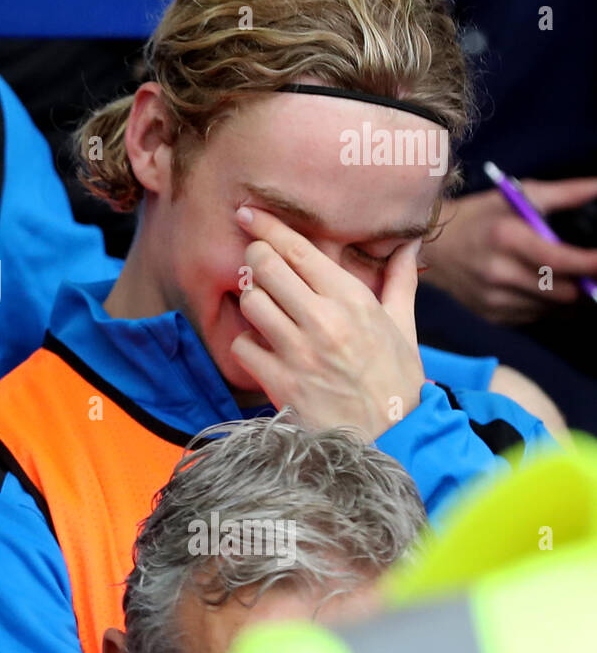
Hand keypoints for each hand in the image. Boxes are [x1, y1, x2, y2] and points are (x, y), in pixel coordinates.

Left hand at [230, 206, 425, 439]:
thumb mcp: (404, 327)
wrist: (393, 440)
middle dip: (254, 259)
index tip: (248, 213)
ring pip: (250, 302)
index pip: (298, 249)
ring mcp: (300, 352)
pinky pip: (242, 347)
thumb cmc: (397, 381)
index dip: (267, 226)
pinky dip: (247, 345)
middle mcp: (324, 321)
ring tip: (265, 309)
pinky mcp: (280, 383)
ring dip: (252, 302)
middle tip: (256, 262)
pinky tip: (263, 348)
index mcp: (353, 300)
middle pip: (265, 267)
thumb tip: (410, 242)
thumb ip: (399, 281)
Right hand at [421, 178, 596, 324]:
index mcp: (506, 238)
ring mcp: (492, 298)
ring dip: (566, 295)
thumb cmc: (478, 218)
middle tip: (587, 269)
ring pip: (553, 308)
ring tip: (562, 276)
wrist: (431, 248)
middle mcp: (497, 272)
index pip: (560, 260)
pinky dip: (545, 304)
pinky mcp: (491, 315)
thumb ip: (565, 193)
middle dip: (584, 282)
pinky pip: (535, 317)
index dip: (591, 264)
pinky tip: (537, 286)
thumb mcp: (516, 196)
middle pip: (563, 291)